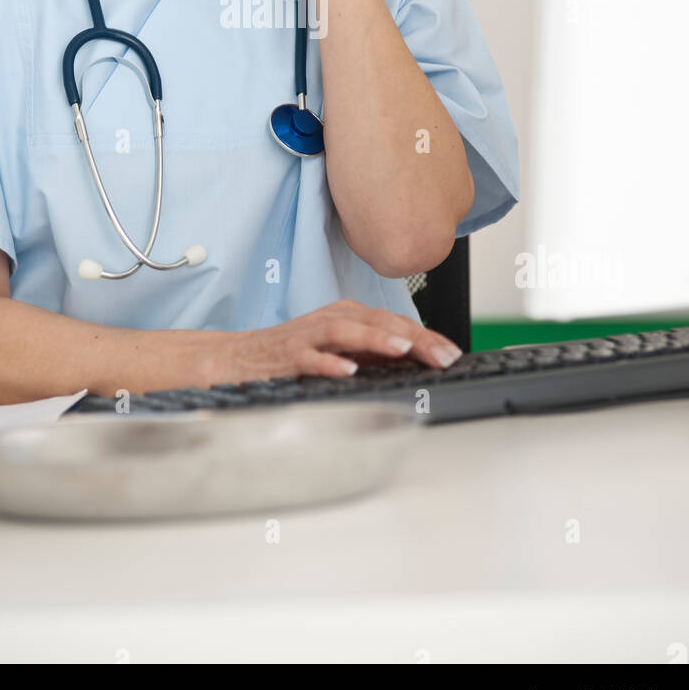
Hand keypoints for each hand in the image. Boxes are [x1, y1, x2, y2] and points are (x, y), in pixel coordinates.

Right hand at [210, 300, 462, 383]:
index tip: (453, 354)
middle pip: (377, 321)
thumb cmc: (289, 355)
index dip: (426, 337)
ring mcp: (308, 337)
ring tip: (403, 348)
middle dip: (414, 338)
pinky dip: (330, 363)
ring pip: (347, 331)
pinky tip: (348, 371)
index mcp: (346, 318)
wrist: (234, 358)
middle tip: (443, 355)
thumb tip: (416, 362)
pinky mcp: (286, 356)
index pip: (394, 322)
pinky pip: (310, 358)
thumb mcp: (338, 350)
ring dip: (377, 338)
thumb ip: (372, 353)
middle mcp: (330, 321)